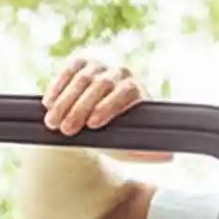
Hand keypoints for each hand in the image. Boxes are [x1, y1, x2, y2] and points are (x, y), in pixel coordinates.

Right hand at [41, 56, 172, 162]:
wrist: (94, 121)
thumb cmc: (115, 134)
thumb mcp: (127, 145)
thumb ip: (145, 152)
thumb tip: (169, 157)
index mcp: (135, 89)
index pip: (125, 92)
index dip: (109, 106)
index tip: (93, 125)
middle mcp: (119, 73)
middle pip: (100, 85)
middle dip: (80, 108)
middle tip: (67, 130)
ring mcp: (99, 65)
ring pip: (82, 78)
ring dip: (65, 102)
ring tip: (52, 123)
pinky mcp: (80, 62)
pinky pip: (68, 70)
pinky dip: (58, 86)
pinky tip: (48, 104)